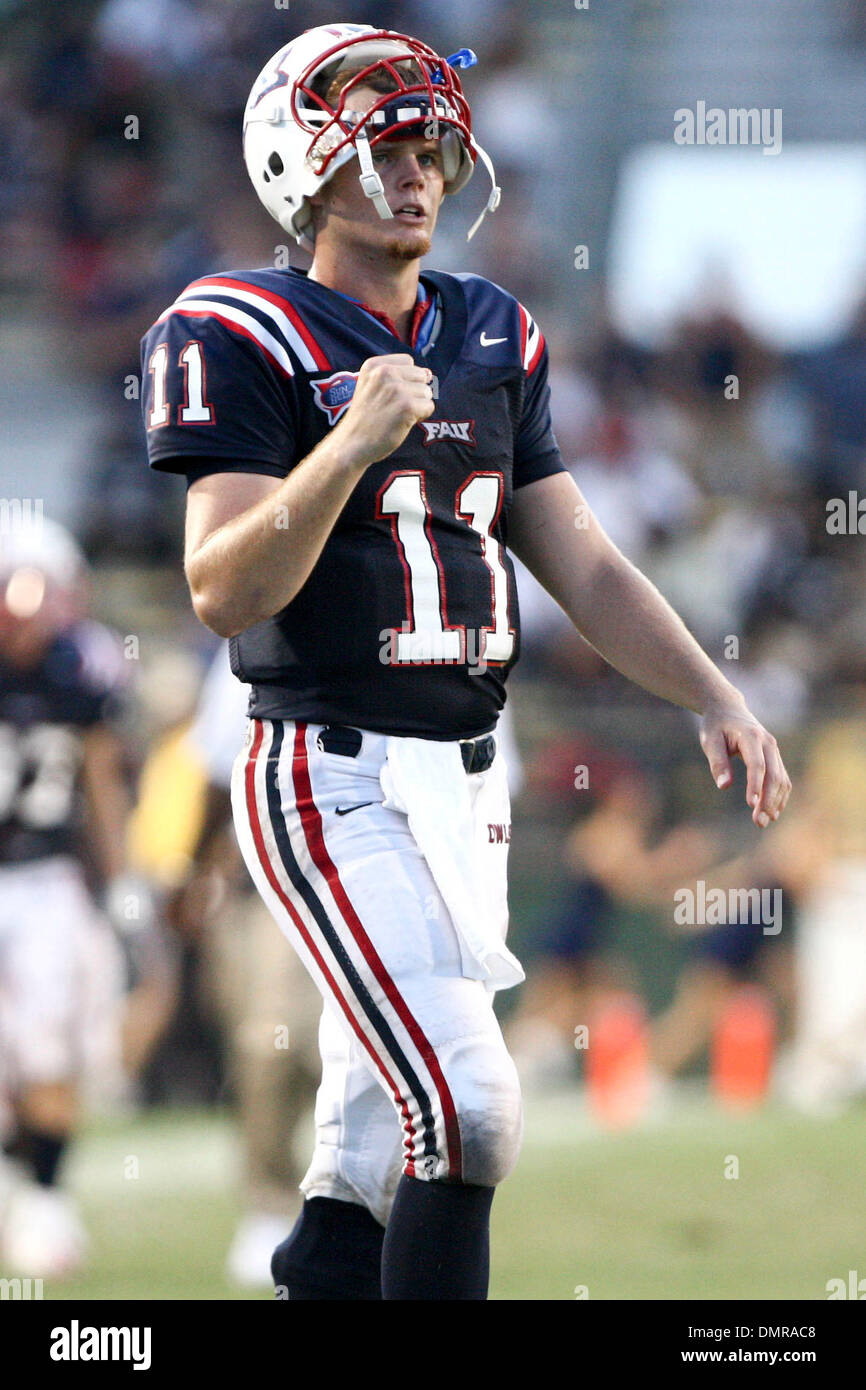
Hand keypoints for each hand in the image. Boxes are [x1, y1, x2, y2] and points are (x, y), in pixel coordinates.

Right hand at [335, 353, 434, 466]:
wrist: (352, 444)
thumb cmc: (365, 418)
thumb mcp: (372, 387)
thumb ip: (399, 376)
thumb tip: (429, 373)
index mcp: (374, 365)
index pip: (408, 361)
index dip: (406, 380)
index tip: (390, 395)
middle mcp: (385, 372)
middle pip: (421, 375)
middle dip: (414, 392)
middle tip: (394, 407)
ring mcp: (396, 389)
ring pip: (427, 392)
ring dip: (417, 406)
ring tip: (397, 415)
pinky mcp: (407, 406)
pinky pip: (429, 407)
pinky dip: (420, 417)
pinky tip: (402, 422)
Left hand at [699, 702, 791, 827]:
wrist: (729, 709)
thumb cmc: (716, 726)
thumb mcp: (710, 741)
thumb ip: (717, 762)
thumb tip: (724, 786)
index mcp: (751, 737)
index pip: (757, 764)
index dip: (755, 785)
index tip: (751, 804)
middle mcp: (768, 743)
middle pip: (774, 775)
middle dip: (768, 800)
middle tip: (759, 822)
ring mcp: (775, 750)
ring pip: (782, 779)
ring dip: (775, 801)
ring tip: (763, 821)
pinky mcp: (775, 757)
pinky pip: (783, 779)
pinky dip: (780, 796)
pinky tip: (772, 811)